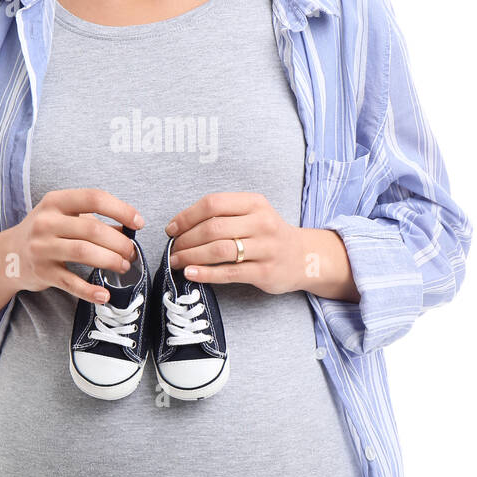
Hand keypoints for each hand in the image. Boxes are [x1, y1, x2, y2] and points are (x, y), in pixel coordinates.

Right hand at [6, 188, 144, 304]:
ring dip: (110, 260)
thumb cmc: (45, 232)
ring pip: (84, 252)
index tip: (138, 222)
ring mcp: (42, 247)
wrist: (8, 255)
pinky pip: (70, 282)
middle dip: (119, 242)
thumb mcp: (64, 217)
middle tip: (131, 252)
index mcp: (56, 202)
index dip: (120, 210)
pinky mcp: (42, 272)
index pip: (94, 198)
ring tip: (123, 266)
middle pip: (92, 229)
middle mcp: (46, 222)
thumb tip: (129, 229)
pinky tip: (104, 295)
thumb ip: (94, 221)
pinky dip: (90, 290)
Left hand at [164, 192, 360, 301]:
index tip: (172, 229)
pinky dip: (205, 273)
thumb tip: (180, 226)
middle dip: (185, 239)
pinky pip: (229, 272)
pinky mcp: (265, 272)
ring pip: (219, 250)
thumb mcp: (253, 214)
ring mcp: (266, 248)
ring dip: (191, 256)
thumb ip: (223, 215)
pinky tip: (191, 274)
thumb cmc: (268, 235)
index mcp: (255, 203)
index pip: (213, 203)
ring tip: (176, 261)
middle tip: (172, 249)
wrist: (304, 257)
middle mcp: (262, 223)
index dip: (187, 216)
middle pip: (213, 228)